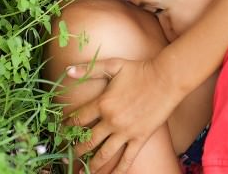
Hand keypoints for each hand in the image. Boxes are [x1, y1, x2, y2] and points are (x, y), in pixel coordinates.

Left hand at [66, 57, 181, 172]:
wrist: (166, 79)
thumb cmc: (139, 70)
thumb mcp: (113, 65)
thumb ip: (89, 69)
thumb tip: (67, 70)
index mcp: (103, 103)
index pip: (78, 119)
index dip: (68, 127)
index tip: (61, 133)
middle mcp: (112, 121)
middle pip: (88, 140)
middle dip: (75, 150)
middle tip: (67, 157)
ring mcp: (126, 132)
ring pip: (104, 154)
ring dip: (91, 165)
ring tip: (82, 172)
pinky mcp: (140, 138)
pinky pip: (127, 159)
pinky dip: (117, 170)